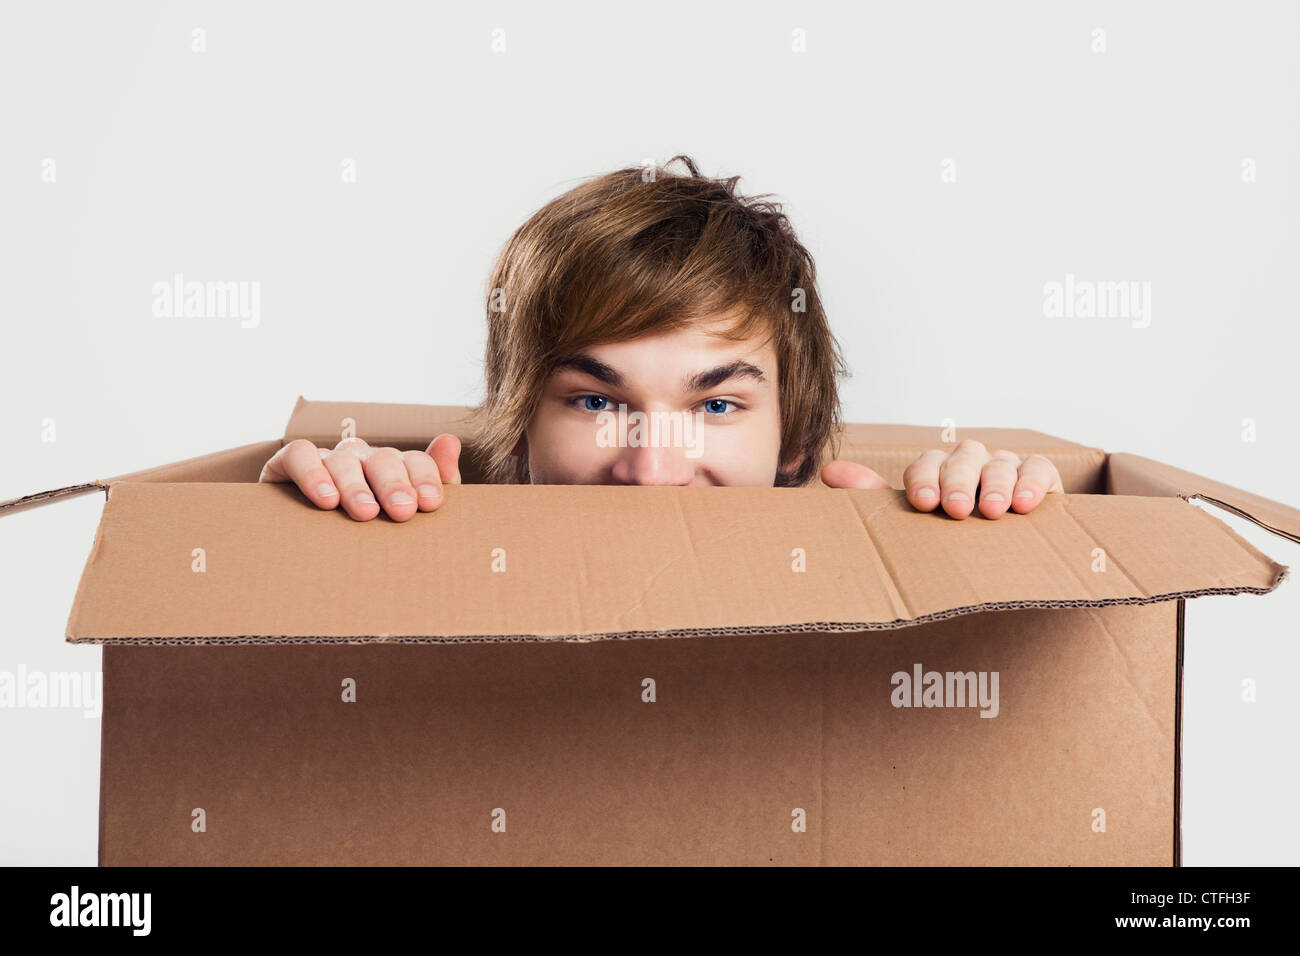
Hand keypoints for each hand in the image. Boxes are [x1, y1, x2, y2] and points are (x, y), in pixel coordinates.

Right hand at [259, 434, 462, 520]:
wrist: (302, 559)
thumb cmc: (367, 538)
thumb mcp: (404, 514)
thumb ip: (435, 482)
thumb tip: (451, 441)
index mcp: (394, 469)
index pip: (414, 461)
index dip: (425, 478)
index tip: (430, 504)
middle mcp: (361, 459)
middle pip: (382, 460)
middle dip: (394, 485)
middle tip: (401, 511)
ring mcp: (326, 460)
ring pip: (344, 459)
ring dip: (355, 486)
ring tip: (364, 512)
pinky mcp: (286, 465)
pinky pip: (300, 455)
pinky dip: (312, 473)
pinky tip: (324, 499)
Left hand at [820, 440, 1063, 518]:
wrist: (1000, 559)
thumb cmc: (947, 538)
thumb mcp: (913, 524)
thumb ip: (874, 499)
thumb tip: (829, 472)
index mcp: (935, 472)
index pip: (926, 465)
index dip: (924, 480)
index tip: (924, 503)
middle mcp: (969, 463)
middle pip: (963, 458)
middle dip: (959, 482)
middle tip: (957, 509)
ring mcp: (1004, 467)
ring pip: (1000, 462)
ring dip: (997, 485)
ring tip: (994, 511)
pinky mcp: (1039, 478)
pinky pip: (1038, 468)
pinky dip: (1032, 482)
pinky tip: (1025, 505)